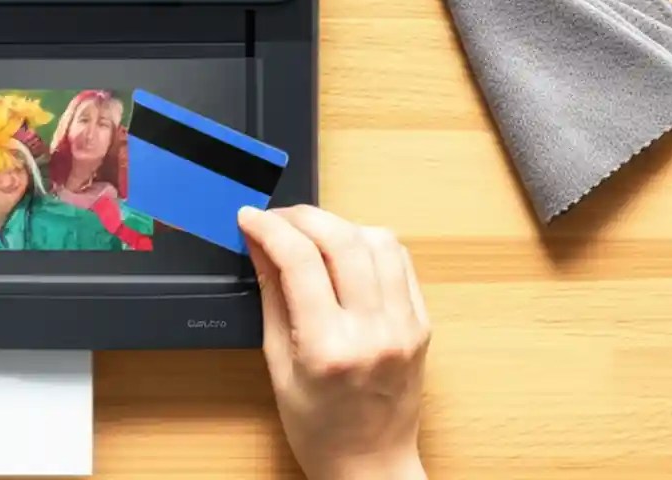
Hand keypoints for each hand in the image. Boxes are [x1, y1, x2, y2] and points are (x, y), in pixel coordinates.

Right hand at [237, 205, 430, 479]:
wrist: (371, 466)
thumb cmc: (318, 428)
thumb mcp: (278, 365)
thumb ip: (272, 297)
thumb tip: (259, 245)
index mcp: (328, 347)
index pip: (299, 261)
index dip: (269, 229)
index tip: (250, 219)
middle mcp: (373, 331)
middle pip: (342, 239)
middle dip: (303, 217)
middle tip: (277, 219)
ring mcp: (404, 325)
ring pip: (378, 240)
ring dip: (340, 226)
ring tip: (313, 235)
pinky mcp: (421, 323)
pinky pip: (401, 262)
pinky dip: (370, 245)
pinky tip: (347, 253)